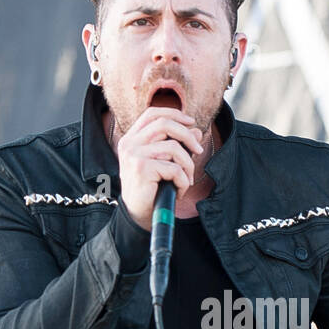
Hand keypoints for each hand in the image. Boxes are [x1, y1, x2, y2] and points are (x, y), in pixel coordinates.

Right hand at [115, 107, 205, 229]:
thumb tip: (196, 130)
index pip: (152, 113)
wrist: (137, 214)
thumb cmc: (151, 189)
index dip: (174, 113)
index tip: (191, 122)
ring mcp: (134, 155)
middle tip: (198, 151)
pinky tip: (179, 191)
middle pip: (165, 124)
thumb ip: (177, 144)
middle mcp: (129, 144)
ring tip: (187, 179)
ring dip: (188, 165)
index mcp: (131, 138)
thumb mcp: (163, 163)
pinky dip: (183, 181)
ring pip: (173, 148)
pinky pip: (174, 169)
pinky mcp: (142, 169)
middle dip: (188, 136)